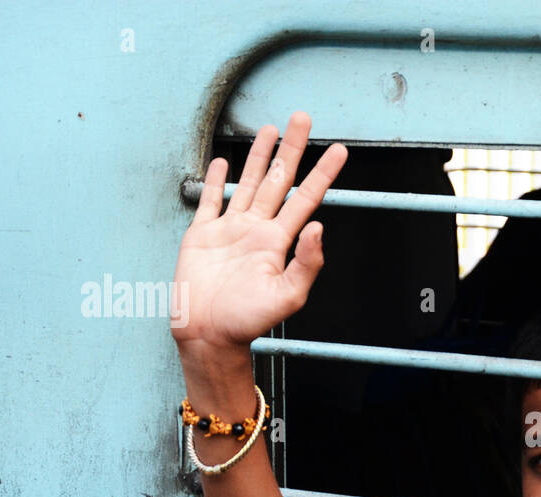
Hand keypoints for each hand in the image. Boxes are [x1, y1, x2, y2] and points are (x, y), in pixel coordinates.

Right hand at [170, 112, 347, 351]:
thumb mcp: (286, 297)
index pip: (305, 198)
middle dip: (292, 148)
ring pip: (248, 182)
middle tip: (303, 117)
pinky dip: (216, 180)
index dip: (323, 173)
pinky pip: (210, 201)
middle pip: (278, 180)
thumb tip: (320, 227)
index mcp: (278, 242)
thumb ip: (307, 264)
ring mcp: (229, 230)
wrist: (208, 335)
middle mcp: (257, 230)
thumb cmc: (247, 323)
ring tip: (270, 129)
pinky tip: (223, 163)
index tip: (339, 150)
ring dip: (260, 156)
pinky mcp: (201, 235)